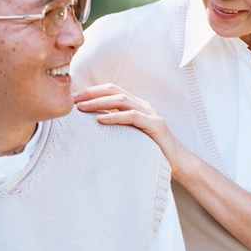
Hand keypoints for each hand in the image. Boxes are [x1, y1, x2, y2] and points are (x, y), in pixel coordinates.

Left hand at [73, 83, 189, 175]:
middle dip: (91, 93)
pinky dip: (114, 116)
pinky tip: (100, 120)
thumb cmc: (150, 149)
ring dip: (98, 102)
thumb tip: (90, 120)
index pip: (111, 90)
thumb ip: (115, 123)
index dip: (91, 91)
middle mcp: (143, 104)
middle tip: (73, 99)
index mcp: (136, 104)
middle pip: (114, 90)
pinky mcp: (156, 125)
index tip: (72, 97)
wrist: (177, 161)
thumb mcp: (129, 133)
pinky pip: (132, 117)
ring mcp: (150, 113)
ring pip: (121, 100)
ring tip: (81, 108)